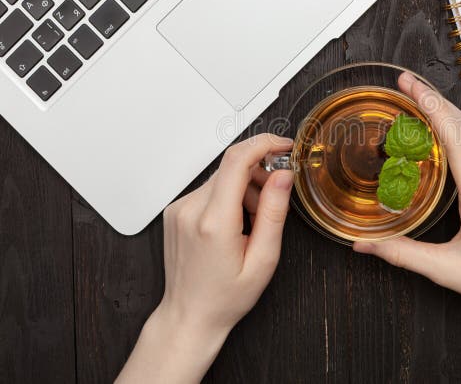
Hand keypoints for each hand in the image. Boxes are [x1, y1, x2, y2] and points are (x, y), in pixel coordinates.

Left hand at [118, 134, 294, 383]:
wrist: (190, 316)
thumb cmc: (226, 296)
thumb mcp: (264, 259)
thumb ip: (274, 213)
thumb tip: (284, 176)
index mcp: (214, 221)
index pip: (237, 160)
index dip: (265, 144)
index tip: (284, 146)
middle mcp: (190, 209)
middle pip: (232, 166)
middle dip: (260, 174)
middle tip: (274, 201)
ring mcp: (179, 208)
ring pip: (222, 177)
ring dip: (245, 187)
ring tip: (253, 222)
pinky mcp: (176, 210)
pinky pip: (210, 188)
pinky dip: (229, 196)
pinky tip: (235, 223)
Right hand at [353, 72, 460, 323]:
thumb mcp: (449, 273)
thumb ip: (404, 254)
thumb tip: (366, 246)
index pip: (457, 141)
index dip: (432, 108)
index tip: (411, 87)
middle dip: (434, 99)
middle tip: (406, 82)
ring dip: (448, 111)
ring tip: (420, 98)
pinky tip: (445, 129)